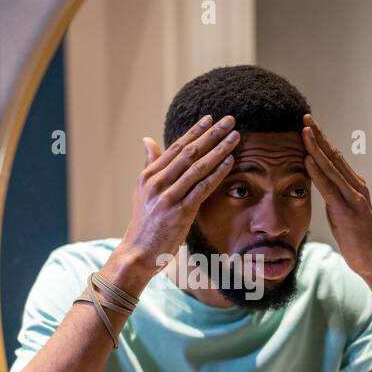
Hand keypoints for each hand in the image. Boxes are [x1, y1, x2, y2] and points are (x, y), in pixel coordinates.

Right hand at [112, 115, 239, 277]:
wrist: (137, 253)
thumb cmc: (144, 223)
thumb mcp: (142, 191)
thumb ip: (150, 165)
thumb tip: (147, 139)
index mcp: (149, 175)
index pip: (176, 148)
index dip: (195, 132)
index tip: (210, 119)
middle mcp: (157, 183)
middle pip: (189, 153)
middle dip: (211, 135)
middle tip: (229, 120)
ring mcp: (168, 197)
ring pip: (198, 167)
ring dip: (219, 150)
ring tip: (235, 137)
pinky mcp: (179, 213)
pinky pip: (202, 188)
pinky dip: (217, 173)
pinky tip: (229, 162)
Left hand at [302, 113, 371, 276]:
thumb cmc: (355, 236)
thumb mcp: (341, 211)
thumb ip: (333, 194)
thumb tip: (319, 182)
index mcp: (354, 185)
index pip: (335, 158)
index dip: (321, 140)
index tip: (308, 125)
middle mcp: (355, 186)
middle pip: (333, 155)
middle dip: (318, 136)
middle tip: (305, 117)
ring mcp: (352, 197)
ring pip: (331, 167)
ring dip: (315, 148)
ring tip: (304, 130)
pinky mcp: (347, 209)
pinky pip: (329, 187)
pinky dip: (317, 172)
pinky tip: (308, 159)